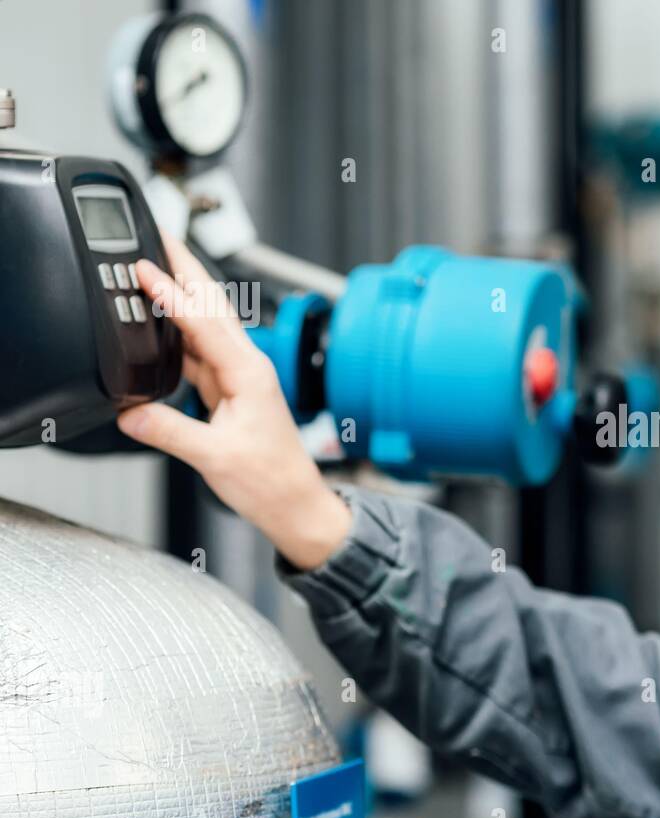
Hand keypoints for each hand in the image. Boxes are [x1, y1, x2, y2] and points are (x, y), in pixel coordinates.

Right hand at [117, 233, 352, 570]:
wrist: (295, 502)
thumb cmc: (271, 481)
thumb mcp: (215, 457)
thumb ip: (170, 431)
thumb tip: (130, 413)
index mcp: (248, 373)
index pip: (204, 322)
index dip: (172, 293)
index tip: (145, 267)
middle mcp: (248, 367)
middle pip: (212, 307)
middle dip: (185, 270)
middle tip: (158, 238)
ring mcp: (240, 377)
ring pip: (206, 325)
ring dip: (181, 296)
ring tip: (155, 268)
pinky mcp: (232, 390)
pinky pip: (201, 351)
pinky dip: (180, 331)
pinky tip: (164, 323)